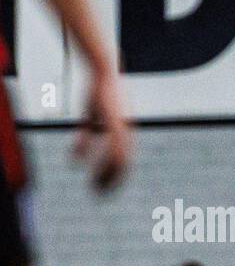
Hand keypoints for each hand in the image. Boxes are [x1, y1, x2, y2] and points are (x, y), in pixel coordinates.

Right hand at [74, 68, 132, 191]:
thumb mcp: (90, 118)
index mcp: (125, 133)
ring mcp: (124, 129)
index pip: (123, 161)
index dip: (113, 176)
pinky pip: (113, 148)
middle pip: (124, 165)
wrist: (105, 71)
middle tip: (100, 194)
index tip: (103, 188)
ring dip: (108, 176)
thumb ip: (85, 138)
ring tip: (96, 188)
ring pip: (120, 161)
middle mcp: (128, 134)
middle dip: (112, 182)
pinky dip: (104, 162)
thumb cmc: (98, 92)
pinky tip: (94, 171)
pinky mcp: (117, 123)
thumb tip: (76, 158)